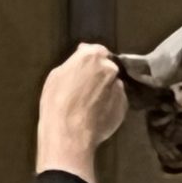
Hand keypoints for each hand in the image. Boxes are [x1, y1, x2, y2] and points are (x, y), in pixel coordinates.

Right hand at [38, 43, 125, 182]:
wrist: (70, 132)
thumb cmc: (57, 102)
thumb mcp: (57, 76)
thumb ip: (74, 65)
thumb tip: (82, 61)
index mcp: (92, 57)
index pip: (97, 50)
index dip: (90, 59)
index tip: (84, 67)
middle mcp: (110, 69)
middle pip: (107, 67)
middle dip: (98, 74)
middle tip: (85, 88)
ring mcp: (119, 88)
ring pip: (112, 85)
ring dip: (105, 90)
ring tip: (90, 104)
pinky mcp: (124, 105)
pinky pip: (116, 101)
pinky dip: (109, 104)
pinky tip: (97, 113)